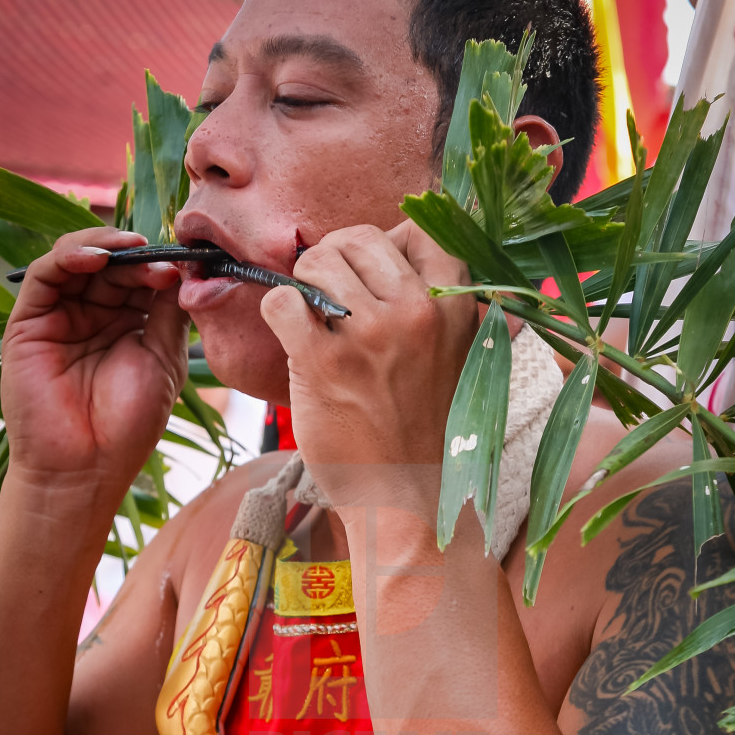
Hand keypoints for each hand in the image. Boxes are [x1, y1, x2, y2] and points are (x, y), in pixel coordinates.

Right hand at [1, 228, 189, 500]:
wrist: (85, 466)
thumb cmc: (128, 424)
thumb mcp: (163, 359)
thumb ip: (169, 312)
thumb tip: (184, 268)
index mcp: (126, 324)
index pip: (140, 277)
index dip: (160, 265)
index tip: (186, 265)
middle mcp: (92, 315)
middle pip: (111, 264)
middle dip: (137, 256)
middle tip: (161, 261)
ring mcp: (59, 316)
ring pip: (77, 259)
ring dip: (105, 246)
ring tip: (131, 249)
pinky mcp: (29, 320)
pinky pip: (45, 274)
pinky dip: (69, 256)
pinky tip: (96, 258)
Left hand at [258, 222, 476, 513]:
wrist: (408, 502)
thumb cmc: (425, 433)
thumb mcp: (456, 359)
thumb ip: (438, 307)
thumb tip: (396, 250)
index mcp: (455, 308)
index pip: (420, 232)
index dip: (387, 245)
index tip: (372, 275)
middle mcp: (418, 312)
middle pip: (359, 238)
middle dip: (335, 261)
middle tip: (330, 299)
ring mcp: (370, 336)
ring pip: (316, 262)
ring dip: (304, 286)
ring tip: (313, 322)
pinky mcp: (323, 364)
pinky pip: (282, 302)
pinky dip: (278, 313)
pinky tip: (294, 341)